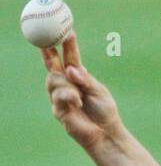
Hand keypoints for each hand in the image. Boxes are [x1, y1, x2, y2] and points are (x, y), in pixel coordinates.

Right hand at [41, 33, 122, 150]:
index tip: (66, 31)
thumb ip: (84, 79)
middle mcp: (66, 86)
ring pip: (54, 80)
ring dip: (67, 84)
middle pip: (53, 66)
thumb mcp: (98, 90)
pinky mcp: (59, 111)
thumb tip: (70, 69)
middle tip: (50, 43)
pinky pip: (58, 96)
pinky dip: (69, 96)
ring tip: (79, 95)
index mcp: (77, 78)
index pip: (69, 58)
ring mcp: (60, 98)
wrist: (107, 134)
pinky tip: (77, 101)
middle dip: (49, 54)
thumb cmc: (105, 112)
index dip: (66, 46)